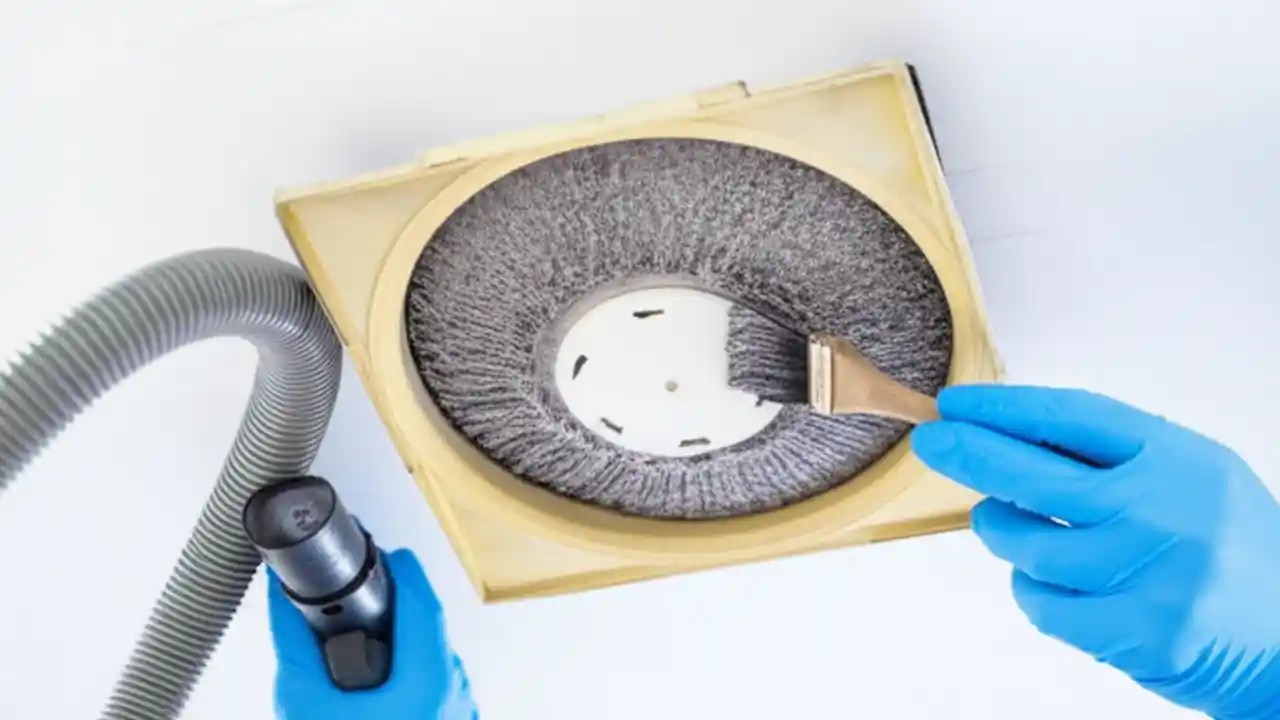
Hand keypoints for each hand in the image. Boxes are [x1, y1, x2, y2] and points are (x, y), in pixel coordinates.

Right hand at [269, 548, 477, 718]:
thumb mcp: (303, 706)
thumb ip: (294, 645)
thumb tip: (282, 599)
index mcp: (428, 683)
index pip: (423, 603)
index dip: (403, 569)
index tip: (385, 552)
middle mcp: (454, 697)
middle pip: (432, 631)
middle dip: (401, 605)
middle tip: (372, 587)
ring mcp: (460, 716)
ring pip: (438, 662)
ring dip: (408, 644)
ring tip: (372, 632)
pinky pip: (440, 690)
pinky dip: (413, 676)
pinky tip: (383, 679)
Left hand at [912, 386, 1279, 718]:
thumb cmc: (1232, 552)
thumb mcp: (1191, 479)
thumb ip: (1115, 458)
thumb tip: (1011, 434)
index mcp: (1178, 458)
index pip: (1072, 416)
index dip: (1005, 406)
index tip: (958, 403)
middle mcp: (1164, 509)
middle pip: (1035, 472)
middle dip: (970, 453)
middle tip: (932, 441)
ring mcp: (1152, 572)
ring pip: (1029, 545)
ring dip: (1002, 532)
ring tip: (1005, 525)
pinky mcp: (1139, 630)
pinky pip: (1043, 603)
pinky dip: (1030, 591)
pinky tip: (1046, 580)